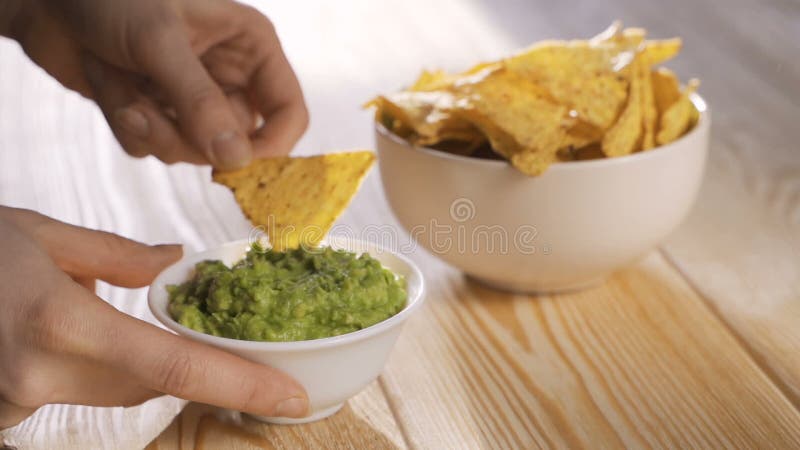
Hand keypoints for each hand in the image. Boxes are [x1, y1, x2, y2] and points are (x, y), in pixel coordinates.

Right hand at [0, 207, 307, 428]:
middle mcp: (41, 373)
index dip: (241, 386)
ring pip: (117, 390)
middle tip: (249, 365)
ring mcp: (18, 400)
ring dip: (143, 363)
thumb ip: (115, 257)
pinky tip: (78, 335)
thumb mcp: (43, 237)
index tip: (291, 400)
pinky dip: (100, 368)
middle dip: (201, 372)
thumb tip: (172, 265)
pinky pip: (79, 394)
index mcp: (59, 324)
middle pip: (152, 384)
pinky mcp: (5, 412)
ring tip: (133, 326)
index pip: (174, 367)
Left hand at [3, 0, 307, 168]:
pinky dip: (126, 123)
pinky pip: (156, 147)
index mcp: (250, 47)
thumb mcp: (160, 42)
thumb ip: (200, 101)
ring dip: (149, 125)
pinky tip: (107, 82)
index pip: (287, 111)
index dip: (272, 145)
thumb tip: (237, 159)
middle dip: (186, 133)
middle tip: (146, 109)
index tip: (237, 165)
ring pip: (191, 150)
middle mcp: (228, 76)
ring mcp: (192, 98)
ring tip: (118, 81)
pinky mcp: (159, 113)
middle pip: (235, 142)